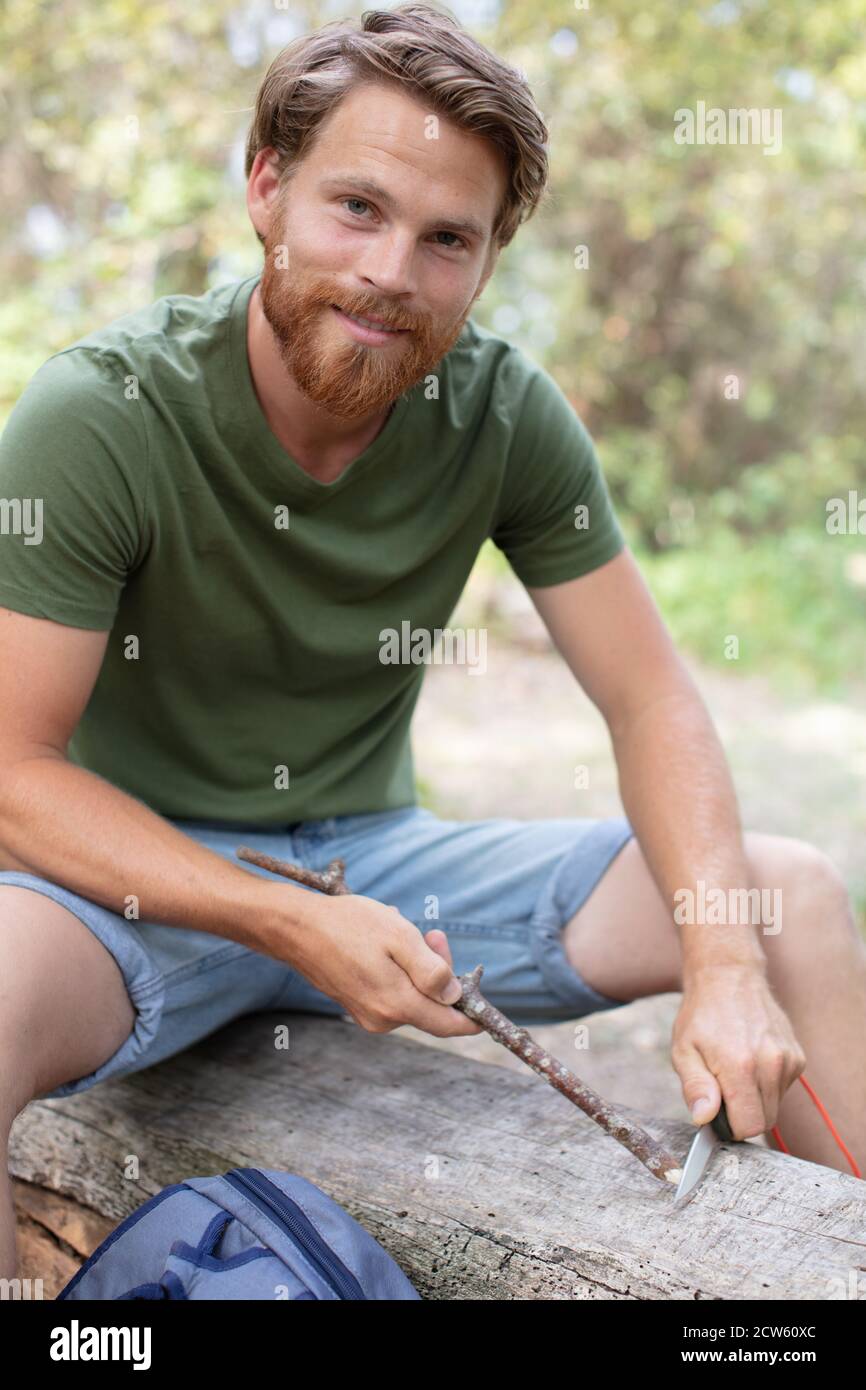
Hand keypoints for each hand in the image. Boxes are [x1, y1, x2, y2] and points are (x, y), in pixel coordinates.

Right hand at [273, 891, 483, 1038]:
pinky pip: (395, 992)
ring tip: (401, 931)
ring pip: (414, 996)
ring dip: (418, 966)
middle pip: (433, 1006)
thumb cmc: (349, 926)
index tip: (484, 996)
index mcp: (397, 1005)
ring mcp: (369, 1015)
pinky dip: (400, 970)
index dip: (473, 1013)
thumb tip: (455, 995)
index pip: (449, 1024)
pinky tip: (385, 943)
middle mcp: (384, 1019)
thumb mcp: (399, 937)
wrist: (297, 929)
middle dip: (441, 972)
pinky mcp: (359, 1005)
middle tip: (434, 934)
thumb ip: (431, 970)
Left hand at [671, 963, 806, 1138]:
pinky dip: (767, 1084)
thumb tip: (704, 1118)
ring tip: (735, 1069)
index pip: (748, 1127)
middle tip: (722, 1088)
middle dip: (742, 1114)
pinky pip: (782, 1089)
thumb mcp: (683, 1050)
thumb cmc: (702, 1016)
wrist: (729, 977)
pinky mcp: (797, 1057)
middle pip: (764, 1121)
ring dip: (755, 1099)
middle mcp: (771, 1064)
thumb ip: (695, 1087)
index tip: (717, 1112)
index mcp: (741, 1066)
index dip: (730, 1128)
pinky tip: (751, 1060)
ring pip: (775, 1106)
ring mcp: (788, 1060)